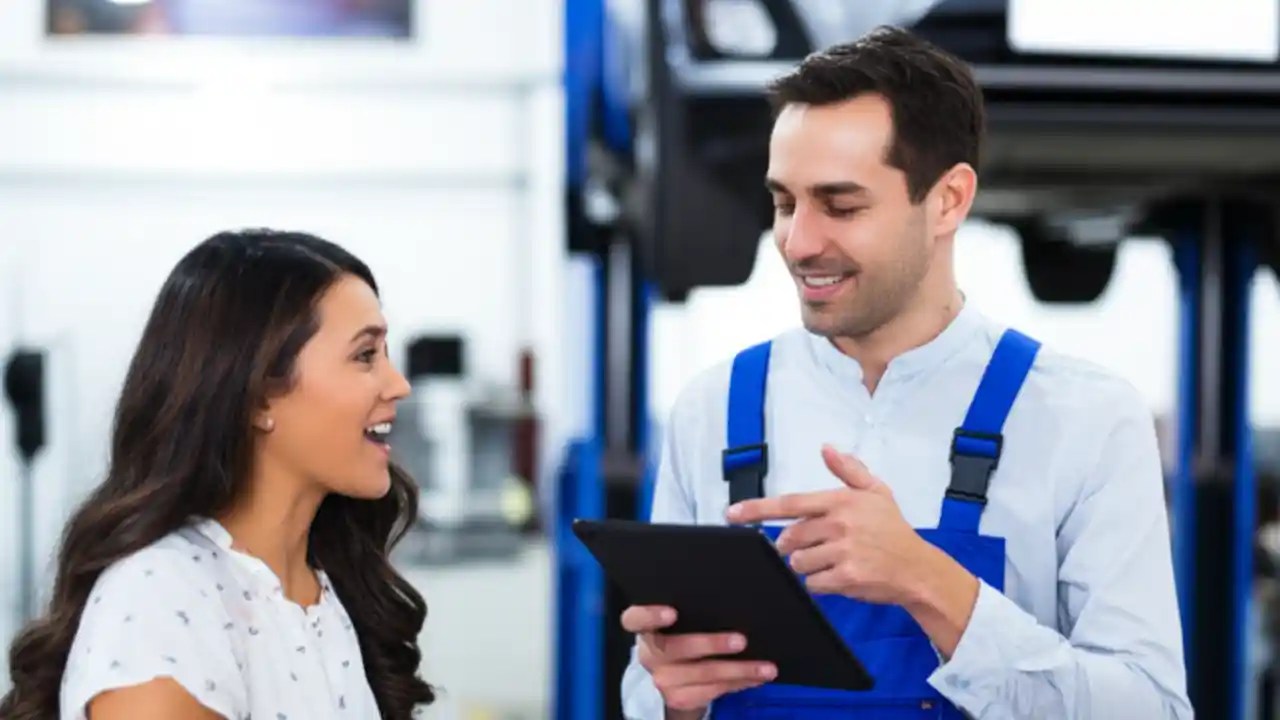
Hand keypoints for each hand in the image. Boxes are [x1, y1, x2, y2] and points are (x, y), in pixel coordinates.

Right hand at [621, 605, 776, 714]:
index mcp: (645, 626)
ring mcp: (661, 679)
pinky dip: (738, 683)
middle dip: (710, 644)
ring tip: (764, 666)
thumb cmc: (686, 632)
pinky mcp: (677, 699)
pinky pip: (711, 692)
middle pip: (674, 648)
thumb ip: (697, 602)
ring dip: (737, 670)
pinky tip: (756, 677)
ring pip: (701, 674)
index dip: (650, 615)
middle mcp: (648, 653)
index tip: (672, 613)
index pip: (634, 618)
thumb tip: (741, 583)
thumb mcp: (685, 617)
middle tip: (741, 640)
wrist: (677, 675)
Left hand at [725, 445, 931, 604]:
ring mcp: (843, 551)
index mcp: (841, 501)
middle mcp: (840, 523)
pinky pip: (813, 583)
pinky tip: (838, 577)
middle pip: (789, 537)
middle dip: (791, 545)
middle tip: (810, 547)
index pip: (790, 503)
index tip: (732, 513)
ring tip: (831, 561)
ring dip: (807, 565)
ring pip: (798, 562)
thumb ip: (848, 470)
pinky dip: (820, 583)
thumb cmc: (894, 530)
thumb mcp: (876, 492)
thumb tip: (826, 449)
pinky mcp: (846, 577)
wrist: (918, 568)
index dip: (757, 508)